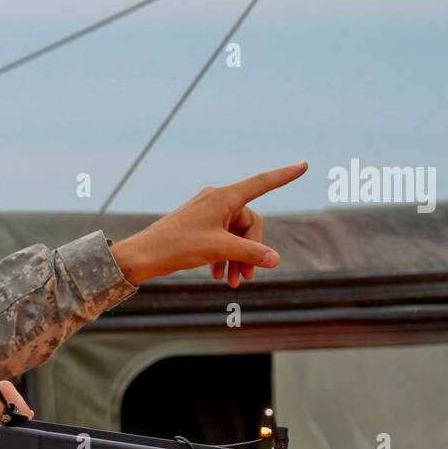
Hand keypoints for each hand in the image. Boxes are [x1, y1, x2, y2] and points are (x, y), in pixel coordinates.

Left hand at [109, 161, 307, 287]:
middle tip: (245, 278)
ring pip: (235, 235)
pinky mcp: (199, 225)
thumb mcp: (218, 249)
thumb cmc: (177, 246)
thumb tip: (275, 259)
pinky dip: (223, 256)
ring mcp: (207, 213)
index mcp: (223, 197)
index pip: (261, 183)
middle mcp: (217, 200)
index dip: (284, 176)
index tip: (304, 165)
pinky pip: (222, 238)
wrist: (143, 255)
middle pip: (249, 223)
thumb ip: (250, 252)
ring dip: (237, 258)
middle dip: (250, 251)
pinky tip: (217, 276)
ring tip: (232, 283)